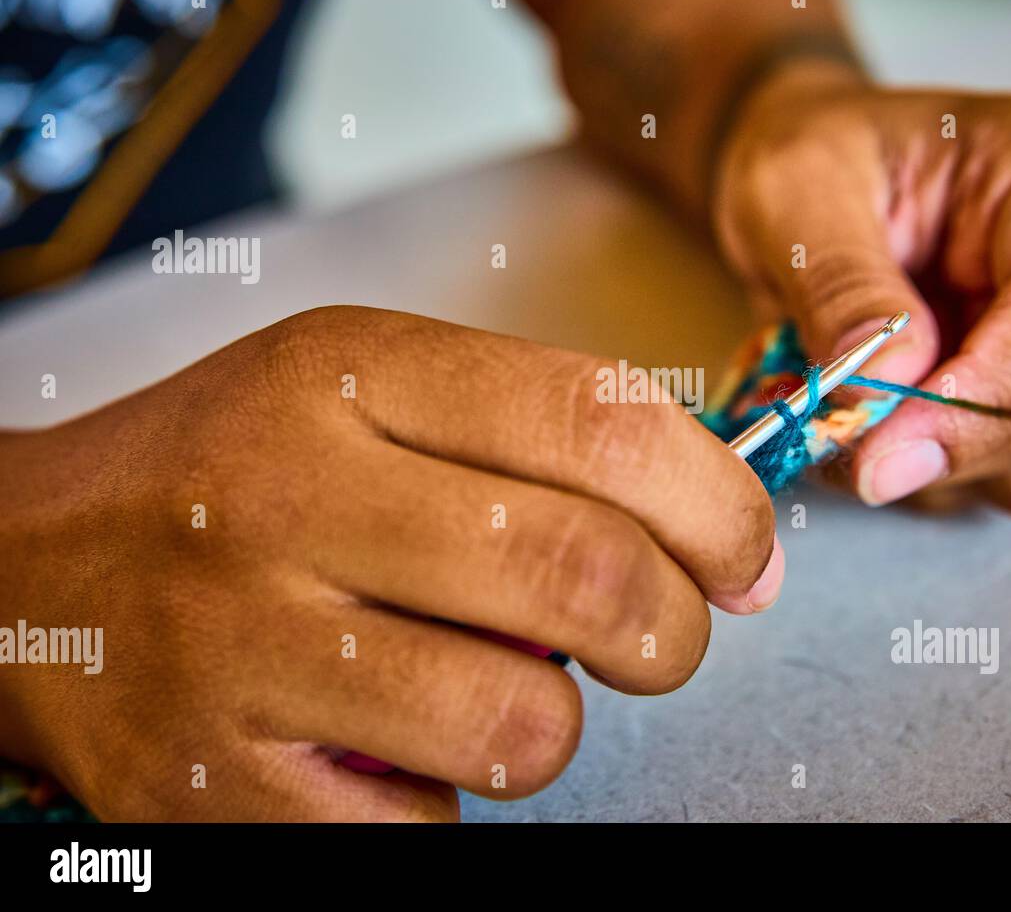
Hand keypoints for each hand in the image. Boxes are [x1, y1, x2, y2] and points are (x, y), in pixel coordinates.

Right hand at [0, 306, 777, 819]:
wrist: (27, 566)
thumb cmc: (235, 472)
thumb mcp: (362, 390)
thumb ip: (527, 438)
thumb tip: (716, 538)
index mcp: (349, 373)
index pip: (601, 418)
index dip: (718, 502)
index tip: (746, 560)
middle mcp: (290, 495)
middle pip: (585, 572)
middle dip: (672, 628)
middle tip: (657, 637)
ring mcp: (242, 646)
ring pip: (522, 722)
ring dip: (554, 723)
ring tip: (498, 689)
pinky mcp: (213, 786)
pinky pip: (427, 831)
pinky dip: (449, 802)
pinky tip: (395, 750)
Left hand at [713, 62, 1010, 510]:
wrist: (806, 183)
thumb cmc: (808, 158)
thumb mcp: (792, 191)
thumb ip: (843, 284)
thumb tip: (893, 380)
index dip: (985, 392)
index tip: (885, 444)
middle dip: (944, 443)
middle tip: (833, 439)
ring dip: (928, 467)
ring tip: (837, 414)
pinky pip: (998, 482)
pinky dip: (921, 475)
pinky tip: (864, 423)